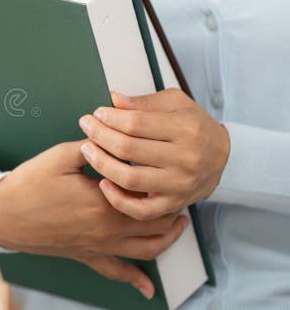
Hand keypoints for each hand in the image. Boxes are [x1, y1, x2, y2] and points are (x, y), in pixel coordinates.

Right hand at [0, 141, 188, 298]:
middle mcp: (108, 229)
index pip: (147, 192)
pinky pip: (117, 272)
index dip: (160, 179)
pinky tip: (148, 288)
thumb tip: (113, 135)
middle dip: (171, 206)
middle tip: (177, 190)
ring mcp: (99, 246)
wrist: (3, 216)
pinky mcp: (87, 256)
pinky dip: (136, 280)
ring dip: (168, 238)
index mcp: (104, 201)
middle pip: (155, 221)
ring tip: (178, 224)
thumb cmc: (29, 184)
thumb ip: (92, 145)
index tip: (165, 166)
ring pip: (147, 248)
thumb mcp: (59, 156)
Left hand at [79, 89, 230, 220]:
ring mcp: (179, 184)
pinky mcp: (173, 204)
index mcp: (185, 129)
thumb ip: (143, 102)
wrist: (224, 157)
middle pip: (128, 149)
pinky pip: (140, 210)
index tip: (96, 114)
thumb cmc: (194, 127)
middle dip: (99, 135)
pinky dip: (117, 200)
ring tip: (87, 150)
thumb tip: (113, 99)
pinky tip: (103, 184)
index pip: (136, 123)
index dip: (110, 118)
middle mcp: (184, 158)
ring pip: (129, 178)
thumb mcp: (175, 104)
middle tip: (85, 126)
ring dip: (101, 164)